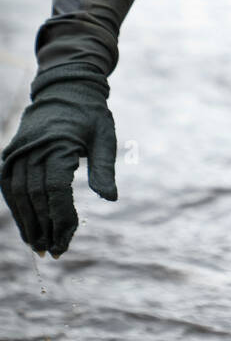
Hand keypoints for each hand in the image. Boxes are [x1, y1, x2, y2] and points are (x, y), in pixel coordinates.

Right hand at [1, 64, 116, 257]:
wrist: (64, 87)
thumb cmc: (90, 114)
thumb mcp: (105, 136)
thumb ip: (104, 168)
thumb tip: (110, 199)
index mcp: (57, 145)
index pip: (55, 190)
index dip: (61, 217)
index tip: (68, 239)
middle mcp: (32, 149)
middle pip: (35, 197)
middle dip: (45, 228)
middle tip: (54, 253)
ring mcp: (17, 152)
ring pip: (18, 195)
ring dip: (27, 223)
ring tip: (38, 247)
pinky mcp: (10, 155)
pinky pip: (9, 187)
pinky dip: (17, 208)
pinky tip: (26, 227)